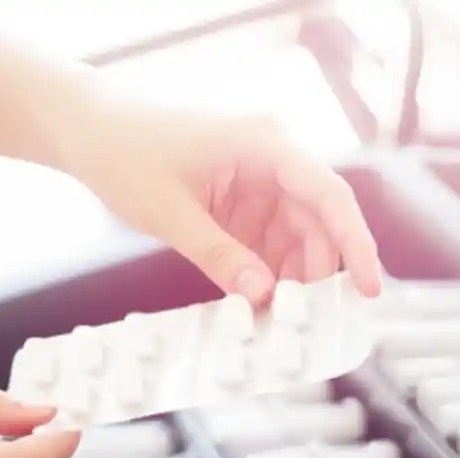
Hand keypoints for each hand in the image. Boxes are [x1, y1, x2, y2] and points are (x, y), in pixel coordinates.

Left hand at [60, 87, 381, 304]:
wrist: (89, 130)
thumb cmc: (125, 153)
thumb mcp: (171, 213)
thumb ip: (220, 256)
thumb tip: (265, 297)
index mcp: (265, 144)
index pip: (330, 196)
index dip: (357, 244)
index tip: (370, 288)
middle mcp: (271, 158)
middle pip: (318, 221)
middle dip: (317, 273)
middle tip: (310, 323)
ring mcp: (256, 178)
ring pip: (295, 235)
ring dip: (291, 276)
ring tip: (280, 321)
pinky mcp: (238, 198)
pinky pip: (267, 238)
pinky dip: (265, 271)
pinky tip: (258, 302)